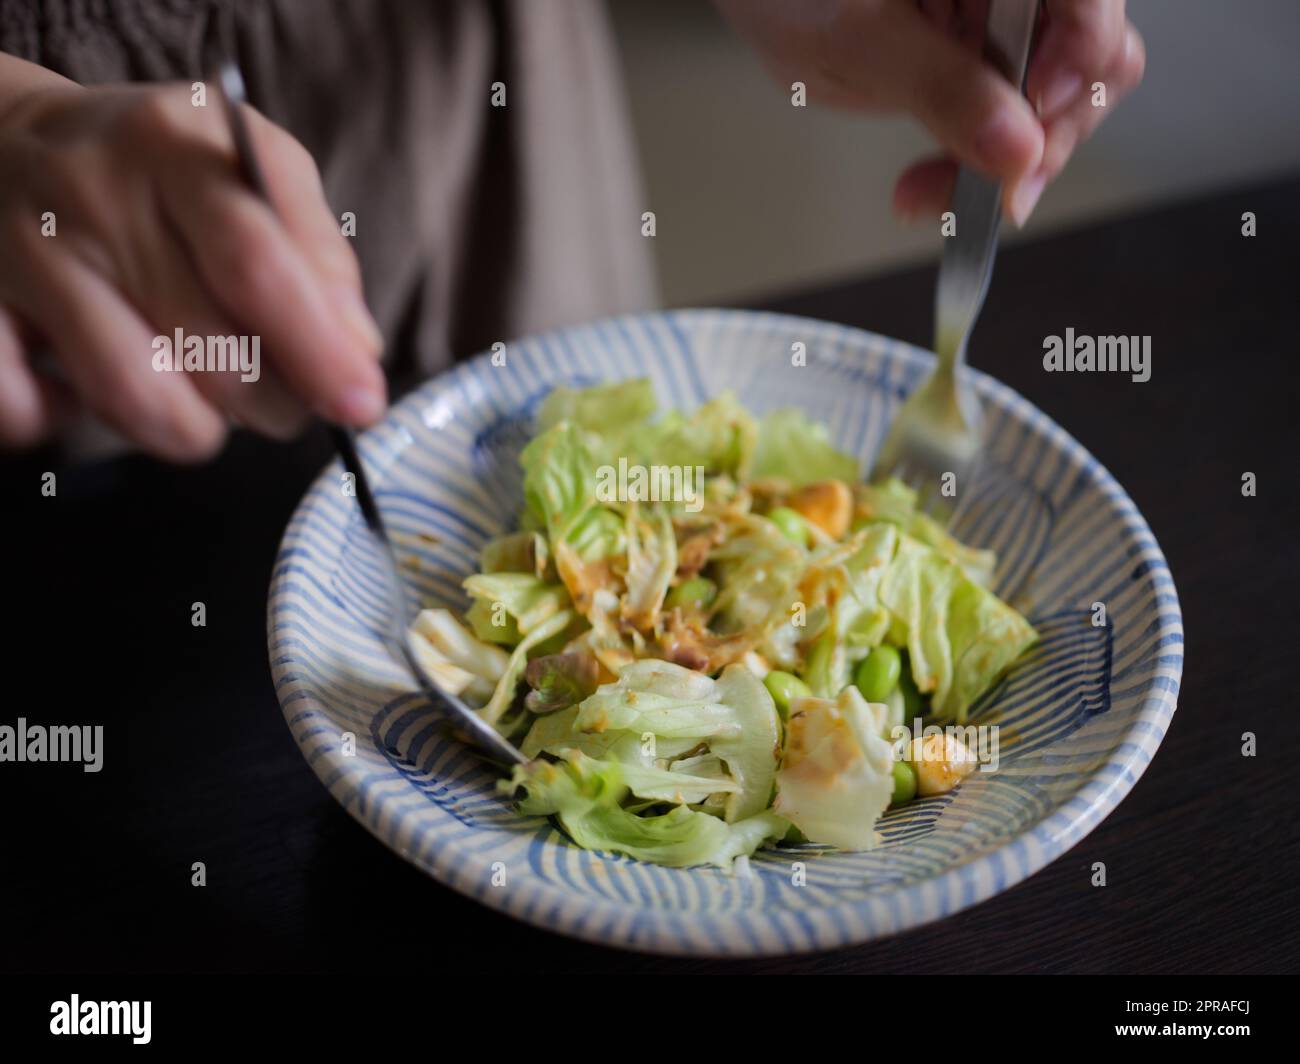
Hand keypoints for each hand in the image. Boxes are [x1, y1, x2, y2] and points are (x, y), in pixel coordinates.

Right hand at [0, 77, 384, 458]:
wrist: (2, 140)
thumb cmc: (157, 174)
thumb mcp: (249, 172)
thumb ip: (315, 252)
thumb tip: (356, 352)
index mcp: (177, 146)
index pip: (257, 263)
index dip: (318, 349)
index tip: (361, 402)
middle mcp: (92, 192)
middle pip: (208, 344)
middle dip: (273, 403)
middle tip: (284, 402)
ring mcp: (21, 251)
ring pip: (133, 392)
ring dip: (193, 430)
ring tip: (209, 408)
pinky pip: (27, 413)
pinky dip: (72, 425)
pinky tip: (91, 391)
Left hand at [716, 0, 1144, 225]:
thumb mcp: (859, 43)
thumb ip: (943, 88)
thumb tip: (1018, 149)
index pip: (1090, 2)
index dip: (1081, 60)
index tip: (1031, 127)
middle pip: (1094, 55)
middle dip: (1042, 136)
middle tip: (991, 196)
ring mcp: (1008, 19)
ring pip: (1060, 98)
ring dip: (1005, 164)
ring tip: (927, 196)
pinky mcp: (988, 59)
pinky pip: (1013, 118)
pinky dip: (977, 163)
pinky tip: (926, 188)